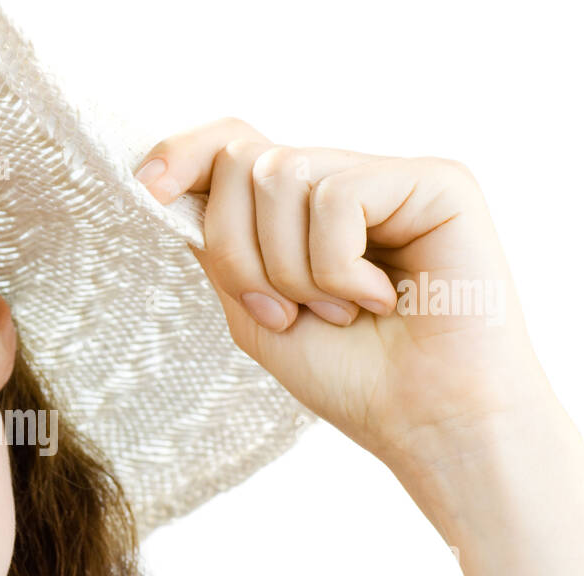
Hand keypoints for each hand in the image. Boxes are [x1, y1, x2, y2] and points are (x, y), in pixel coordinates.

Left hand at [135, 118, 558, 469]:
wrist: (426, 422)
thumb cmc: (350, 377)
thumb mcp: (254, 313)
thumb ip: (217, 247)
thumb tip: (169, 186)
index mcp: (301, 212)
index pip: (232, 145)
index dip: (183, 154)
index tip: (148, 189)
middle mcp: (343, 181)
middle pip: (243, 162)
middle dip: (239, 251)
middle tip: (284, 313)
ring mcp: (388, 177)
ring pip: (281, 175)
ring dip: (290, 268)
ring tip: (340, 312)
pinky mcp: (435, 181)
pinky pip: (336, 196)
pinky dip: (337, 267)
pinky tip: (379, 300)